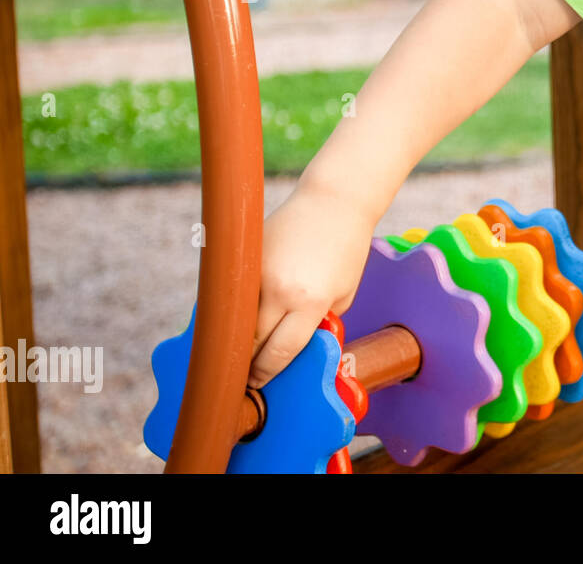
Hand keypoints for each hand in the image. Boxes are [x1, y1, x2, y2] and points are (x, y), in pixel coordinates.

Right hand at [248, 183, 376, 388]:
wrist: (333, 202)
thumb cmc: (345, 250)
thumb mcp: (344, 293)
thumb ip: (319, 320)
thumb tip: (291, 344)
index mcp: (309, 302)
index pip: (280, 351)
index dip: (266, 372)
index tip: (257, 383)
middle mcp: (279, 289)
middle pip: (252, 340)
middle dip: (247, 361)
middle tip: (242, 375)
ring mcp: (258, 272)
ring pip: (237, 318)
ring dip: (236, 336)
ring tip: (233, 350)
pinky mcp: (246, 256)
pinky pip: (234, 292)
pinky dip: (233, 307)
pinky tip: (232, 317)